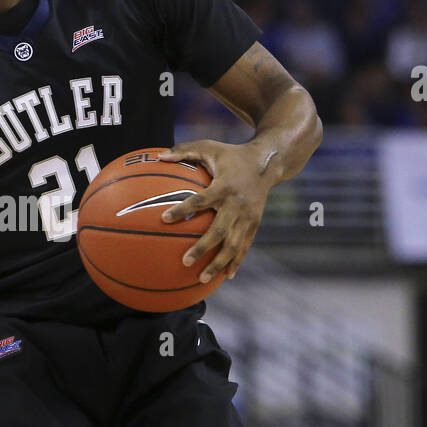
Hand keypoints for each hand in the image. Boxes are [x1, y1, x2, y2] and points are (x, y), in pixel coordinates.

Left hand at [159, 140, 274, 282]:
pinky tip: (225, 277)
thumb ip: (184, 150)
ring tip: (201, 279)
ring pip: (233, 245)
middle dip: (202, 248)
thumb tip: (158, 156)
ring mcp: (248, 217)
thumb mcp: (209, 146)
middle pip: (219, 231)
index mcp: (225, 186)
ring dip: (218, 263)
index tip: (164, 218)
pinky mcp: (254, 224)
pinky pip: (244, 247)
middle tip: (184, 261)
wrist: (268, 162)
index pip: (201, 200)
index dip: (183, 209)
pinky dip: (235, 262)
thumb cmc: (231, 154)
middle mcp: (238, 204)